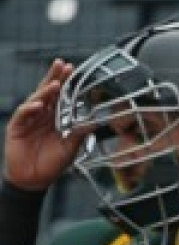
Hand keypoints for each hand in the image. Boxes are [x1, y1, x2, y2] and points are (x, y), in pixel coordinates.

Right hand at [4, 59, 86, 190]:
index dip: (65, 83)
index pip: (60, 96)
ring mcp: (28, 120)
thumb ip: (80, 133)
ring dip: (44, 91)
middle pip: (47, 92)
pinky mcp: (16, 128)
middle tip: (61, 64)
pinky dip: (30, 108)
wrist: (34, 179)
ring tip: (55, 84)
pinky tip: (39, 105)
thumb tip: (96, 121)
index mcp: (55, 118)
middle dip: (54, 77)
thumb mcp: (71, 147)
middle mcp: (41, 116)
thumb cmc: (52, 164)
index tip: (73, 69)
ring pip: (35, 100)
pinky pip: (23, 115)